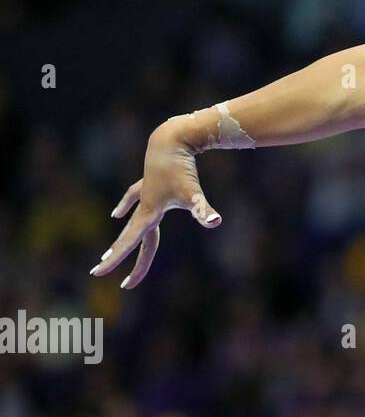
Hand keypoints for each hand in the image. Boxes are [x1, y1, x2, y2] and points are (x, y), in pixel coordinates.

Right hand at [89, 120, 222, 289]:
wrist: (170, 138)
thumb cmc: (181, 167)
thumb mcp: (193, 191)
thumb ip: (203, 208)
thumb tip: (214, 222)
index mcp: (149, 213)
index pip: (130, 242)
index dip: (115, 260)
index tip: (98, 274)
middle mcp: (144, 206)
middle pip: (133, 238)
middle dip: (121, 258)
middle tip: (108, 277)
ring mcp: (145, 193)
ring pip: (132, 220)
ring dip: (123, 237)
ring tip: (108, 253)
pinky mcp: (149, 182)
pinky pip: (134, 197)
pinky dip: (126, 205)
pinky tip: (118, 212)